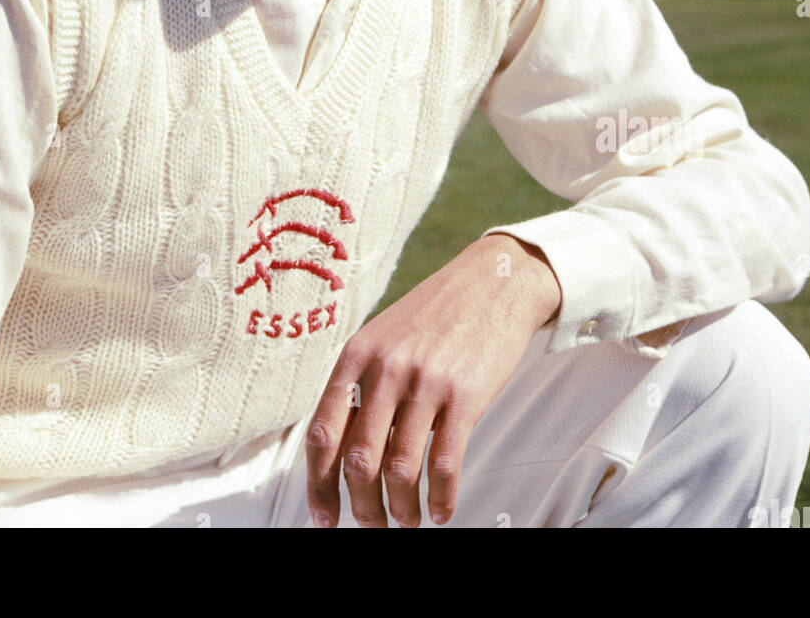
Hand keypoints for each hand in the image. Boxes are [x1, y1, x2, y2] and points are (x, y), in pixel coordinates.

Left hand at [305, 232, 560, 527]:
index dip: (318, 485)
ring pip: (400, 469)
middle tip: (372, 527)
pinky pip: (445, 463)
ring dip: (402, 510)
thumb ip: (361, 384)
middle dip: (362, 507)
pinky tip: (441, 511)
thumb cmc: (435, 314)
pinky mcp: (465, 395)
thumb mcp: (384, 336)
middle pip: (359, 461)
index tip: (324, 517)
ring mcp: (426, 381)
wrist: (492, 281)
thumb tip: (339, 449)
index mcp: (357, 355)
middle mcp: (386, 368)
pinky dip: (441, 498)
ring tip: (408, 522)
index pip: (324, 434)